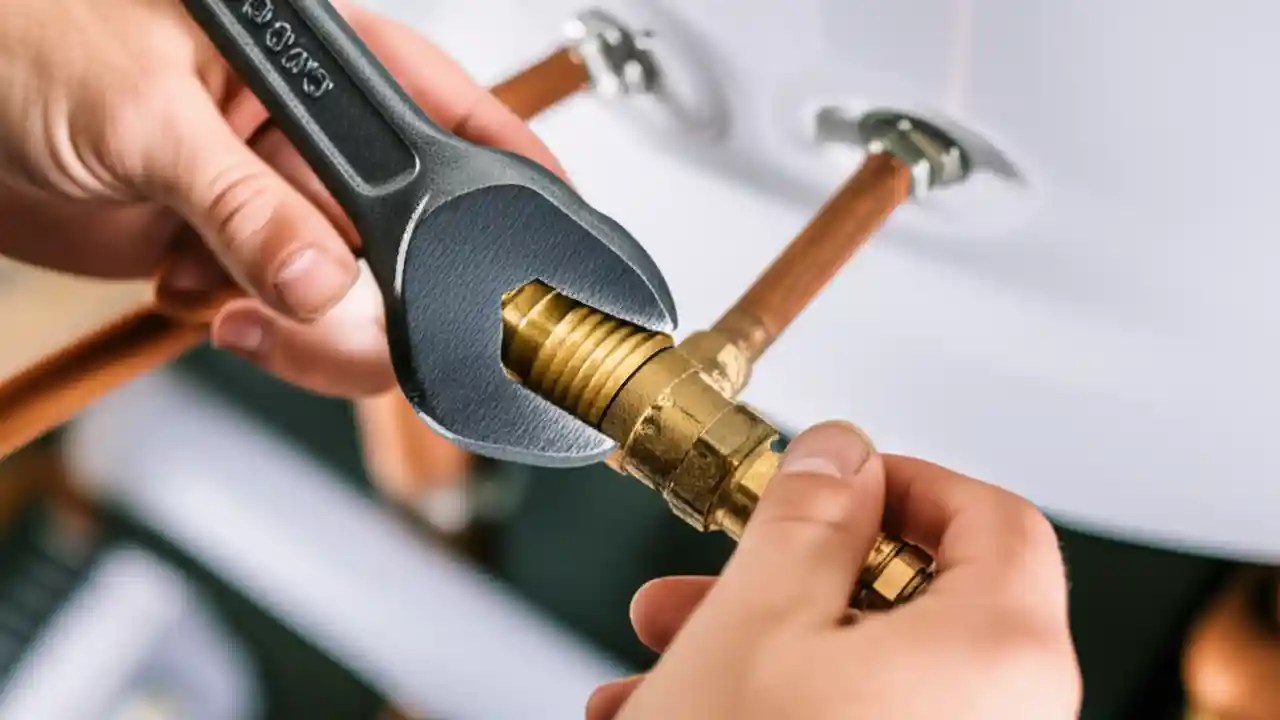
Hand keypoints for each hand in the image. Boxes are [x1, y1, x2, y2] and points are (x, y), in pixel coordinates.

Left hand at [0, 0, 561, 395]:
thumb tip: (326, 283)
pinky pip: (297, 323)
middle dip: (382, 293)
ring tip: (230, 294)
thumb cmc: (26, 41)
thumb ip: (246, 205)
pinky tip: (200, 291)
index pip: (448, 116)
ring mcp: (283, 203)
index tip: (548, 234)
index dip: (509, 175)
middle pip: (417, 238)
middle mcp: (312, 140)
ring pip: (360, 297)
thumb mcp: (148, 116)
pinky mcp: (246, 258)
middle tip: (327, 309)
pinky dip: (261, 332)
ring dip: (306, 323)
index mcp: (319, 68)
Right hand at [588, 422, 1080, 719]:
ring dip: (757, 649)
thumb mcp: (758, 622)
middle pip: (910, 600)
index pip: (994, 517)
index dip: (902, 481)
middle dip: (788, 577)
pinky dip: (772, 708)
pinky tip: (675, 717)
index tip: (829, 482)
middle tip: (716, 571)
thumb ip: (808, 516)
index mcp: (1001, 655)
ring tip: (663, 658)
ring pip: (862, 673)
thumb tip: (841, 451)